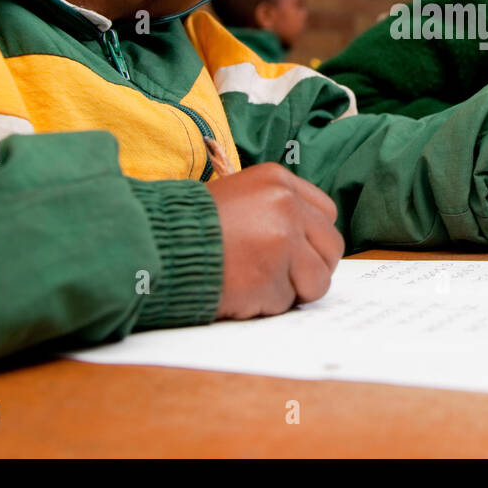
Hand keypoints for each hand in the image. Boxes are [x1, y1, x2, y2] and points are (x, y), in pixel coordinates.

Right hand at [207, 163, 344, 318]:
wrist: (156, 245)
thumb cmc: (194, 226)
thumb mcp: (240, 196)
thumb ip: (277, 209)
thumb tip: (312, 240)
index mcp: (279, 182)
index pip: (327, 214)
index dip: (314, 238)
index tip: (298, 251)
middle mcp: (286, 207)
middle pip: (331, 248)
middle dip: (312, 268)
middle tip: (285, 276)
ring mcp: (281, 243)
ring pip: (318, 281)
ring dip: (292, 290)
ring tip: (257, 282)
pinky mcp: (270, 278)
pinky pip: (287, 302)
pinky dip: (266, 304)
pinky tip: (240, 290)